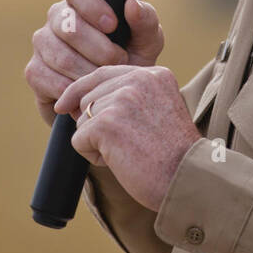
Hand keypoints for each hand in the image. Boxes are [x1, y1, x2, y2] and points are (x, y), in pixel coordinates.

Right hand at [24, 0, 164, 125]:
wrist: (112, 99)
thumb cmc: (131, 62)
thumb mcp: (146, 42)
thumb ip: (145, 21)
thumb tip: (131, 4)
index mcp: (83, 0)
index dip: (91, 4)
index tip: (113, 26)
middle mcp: (58, 17)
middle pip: (68, 26)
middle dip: (100, 49)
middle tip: (120, 62)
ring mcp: (43, 43)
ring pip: (61, 55)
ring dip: (89, 72)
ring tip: (107, 79)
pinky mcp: (34, 71)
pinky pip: (49, 79)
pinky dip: (73, 90)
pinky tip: (88, 93)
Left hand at [53, 65, 201, 211]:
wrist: (188, 179)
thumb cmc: (173, 155)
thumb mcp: (157, 111)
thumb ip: (127, 98)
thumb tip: (74, 103)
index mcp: (153, 74)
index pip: (103, 73)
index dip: (80, 90)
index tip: (65, 105)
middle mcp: (138, 79)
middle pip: (88, 97)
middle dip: (97, 125)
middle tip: (130, 144)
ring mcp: (121, 99)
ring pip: (83, 120)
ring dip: (98, 142)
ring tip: (130, 152)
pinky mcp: (106, 123)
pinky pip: (79, 139)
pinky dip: (94, 157)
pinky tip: (122, 162)